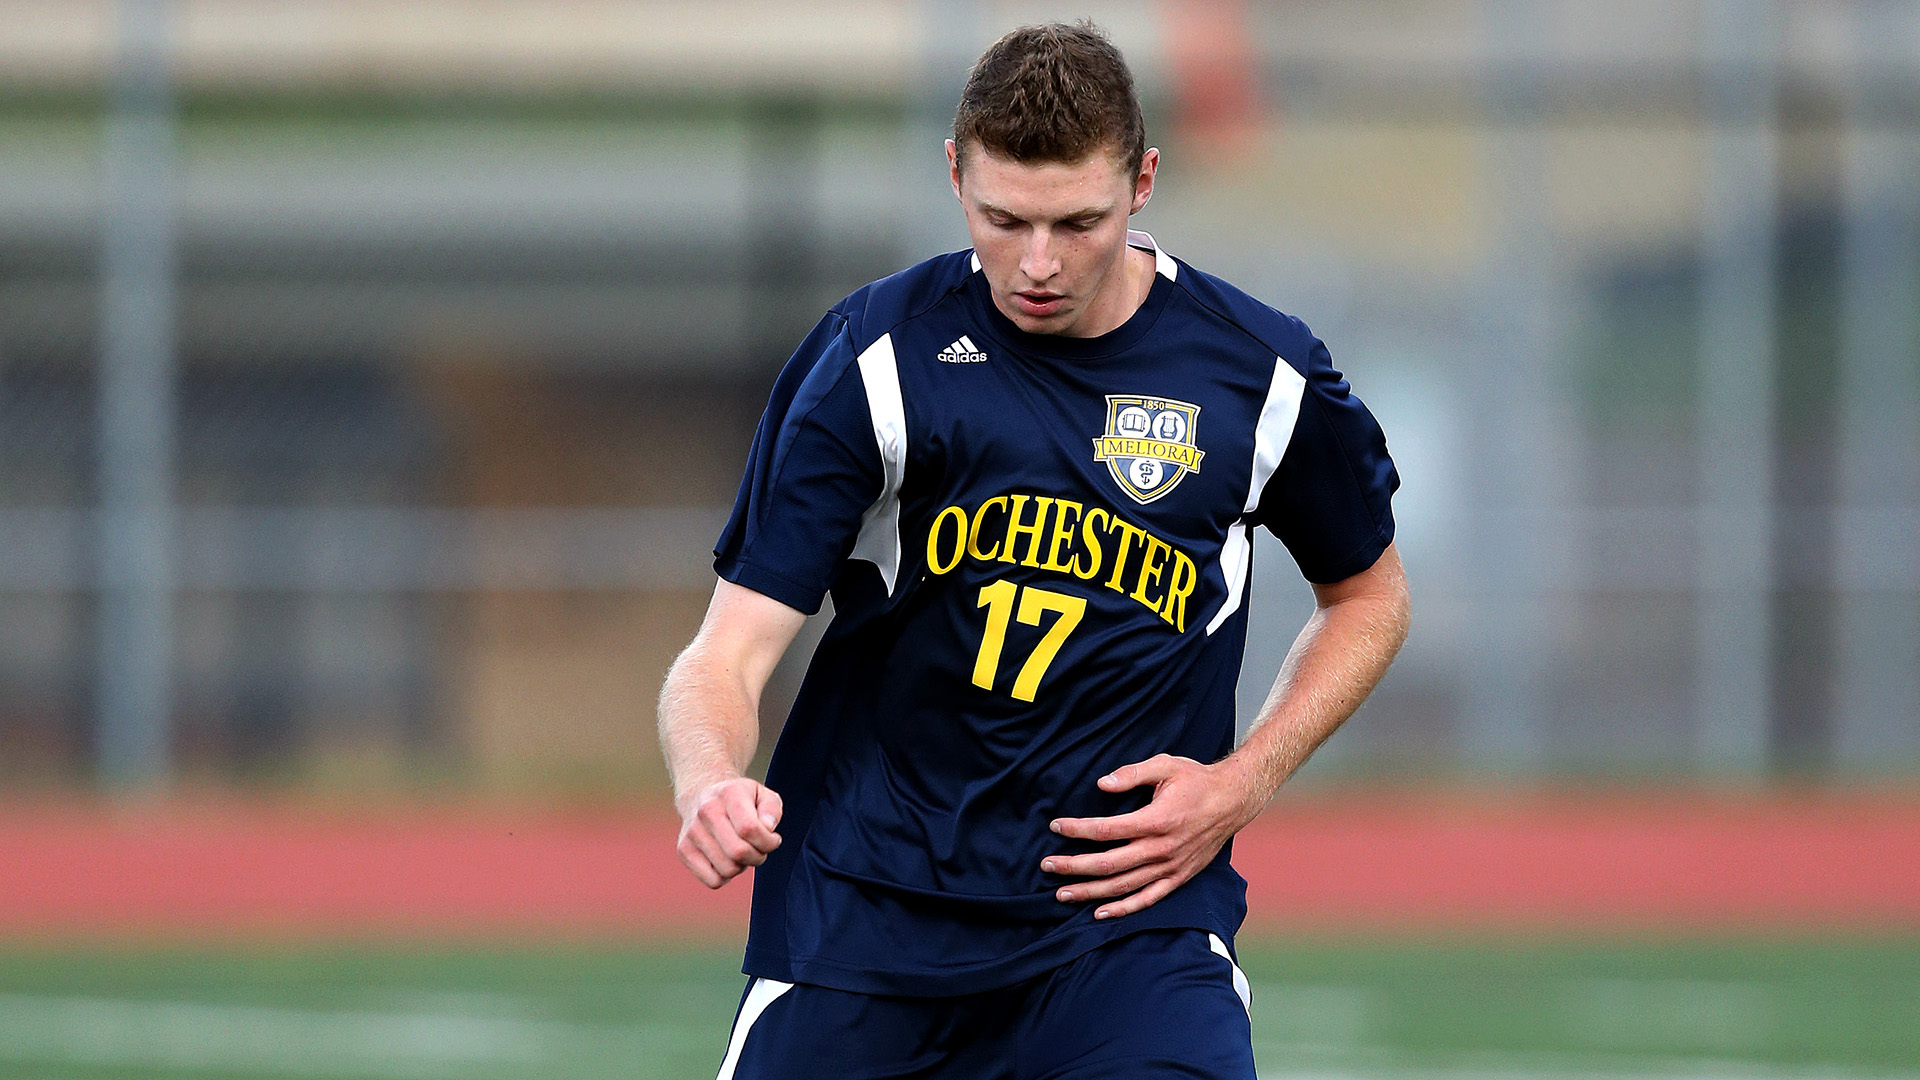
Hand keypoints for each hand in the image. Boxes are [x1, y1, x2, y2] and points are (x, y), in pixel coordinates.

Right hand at [675, 777, 783, 888]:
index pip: (750, 829)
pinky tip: (727, 860)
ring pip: (727, 870)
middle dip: (758, 857)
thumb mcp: (763, 794)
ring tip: (741, 850)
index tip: (773, 839)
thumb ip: (772, 810)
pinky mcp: (684, 850)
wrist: (702, 794)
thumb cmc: (740, 799)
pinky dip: (726, 877)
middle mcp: (706, 811)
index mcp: (729, 793)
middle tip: (760, 849)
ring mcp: (692, 832)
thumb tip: (768, 828)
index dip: (768, 842)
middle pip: (738, 852)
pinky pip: (713, 881)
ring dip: (742, 866)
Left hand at [1042, 753, 1264, 919]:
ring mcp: (1170, 867)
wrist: (1233, 800)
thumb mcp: (1166, 765)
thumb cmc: (1196, 780)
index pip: (1107, 830)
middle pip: (1109, 864)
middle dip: (1073, 866)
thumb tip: (1101, 783)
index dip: (1078, 829)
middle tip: (1046, 866)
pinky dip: (1123, 909)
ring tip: (1062, 894)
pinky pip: (1147, 899)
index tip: (1055, 826)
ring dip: (1091, 892)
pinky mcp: (1178, 878)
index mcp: (1156, 820)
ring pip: (1123, 886)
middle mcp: (1162, 849)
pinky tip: (1100, 914)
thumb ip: (1132, 773)